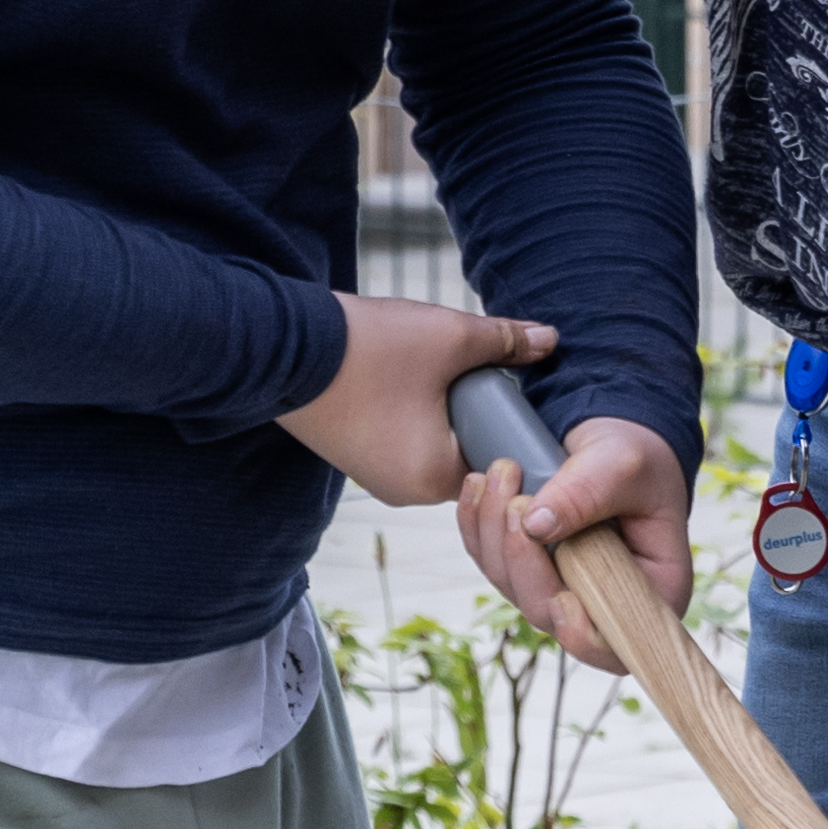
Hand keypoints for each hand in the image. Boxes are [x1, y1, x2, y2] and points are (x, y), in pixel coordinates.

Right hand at [283, 295, 558, 507]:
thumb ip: (506, 341)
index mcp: (433, 480)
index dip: (513, 430)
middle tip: (486, 376)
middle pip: (467, 457)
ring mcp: (375, 477)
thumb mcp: (450, 337)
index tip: (519, 396)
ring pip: (435, 447)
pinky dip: (417, 415)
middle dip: (480, 418)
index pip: (499, 468)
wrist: (277, 342)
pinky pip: (404, 441)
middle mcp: (403, 491)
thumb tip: (550, 340)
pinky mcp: (354, 455)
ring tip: (446, 373)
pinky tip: (416, 380)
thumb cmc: (367, 347)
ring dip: (448, 414)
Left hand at [454, 412, 690, 662]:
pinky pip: (491, 560)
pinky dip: (477, 524)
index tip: (562, 599)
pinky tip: (477, 485)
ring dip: (494, 530)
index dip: (585, 636)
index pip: (619, 642)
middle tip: (516, 499)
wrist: (612, 438)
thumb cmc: (637, 458)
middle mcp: (604, 600)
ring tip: (502, 472)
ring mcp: (561, 587)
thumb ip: (587, 493)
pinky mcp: (529, 567)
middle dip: (522, 558)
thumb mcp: (624, 465)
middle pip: (549, 611)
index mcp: (651, 592)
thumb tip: (535, 525)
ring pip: (512, 584)